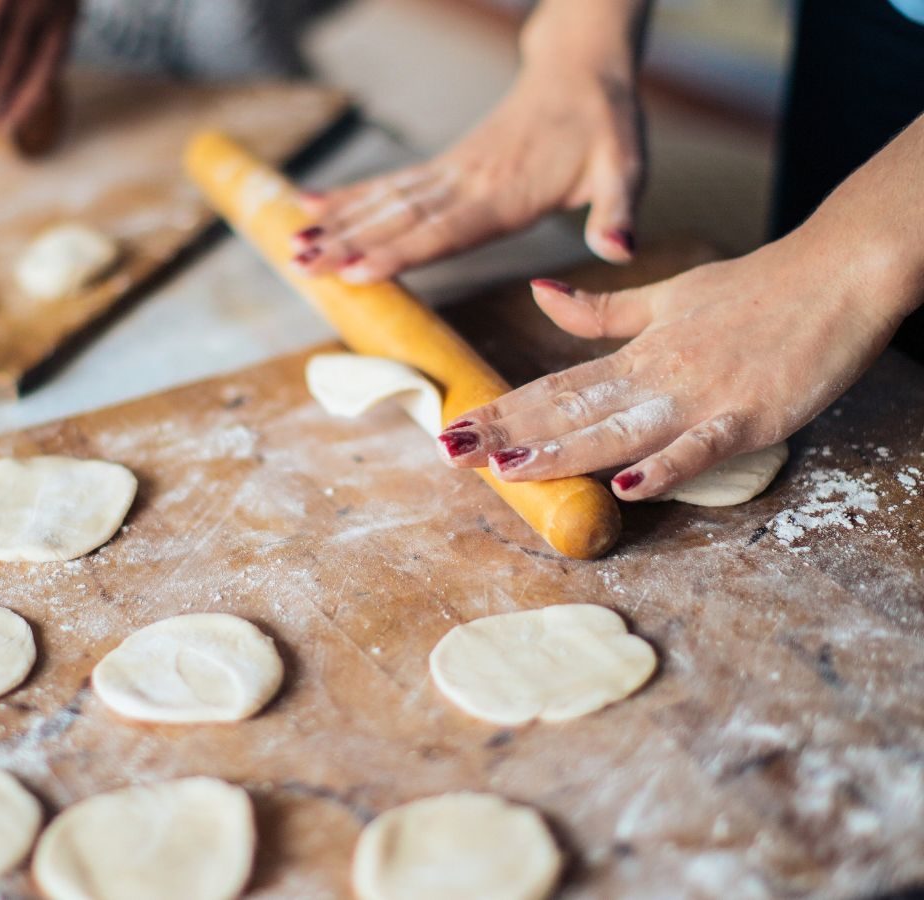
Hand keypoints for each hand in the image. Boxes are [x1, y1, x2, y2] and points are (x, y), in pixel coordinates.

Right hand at [288, 46, 643, 282]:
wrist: (582, 74)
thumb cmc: (605, 130)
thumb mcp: (626, 169)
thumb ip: (618, 212)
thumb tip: (619, 249)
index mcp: (508, 193)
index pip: (445, 228)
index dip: (400, 251)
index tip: (357, 270)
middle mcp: (469, 182)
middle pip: (399, 217)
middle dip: (348, 242)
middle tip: (302, 263)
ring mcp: (451, 173)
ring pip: (385, 201)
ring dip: (337, 224)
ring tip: (293, 246)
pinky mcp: (444, 168)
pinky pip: (389, 185)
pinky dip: (348, 197)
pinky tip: (310, 205)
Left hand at [435, 232, 908, 500]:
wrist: (840, 269)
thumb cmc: (756, 288)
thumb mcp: (668, 296)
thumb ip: (602, 311)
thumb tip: (538, 294)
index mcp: (637, 352)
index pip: (555, 384)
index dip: (503, 409)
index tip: (453, 427)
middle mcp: (657, 374)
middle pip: (572, 409)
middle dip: (510, 433)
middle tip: (452, 452)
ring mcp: (702, 396)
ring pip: (621, 428)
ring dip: (564, 450)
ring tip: (510, 469)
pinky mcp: (751, 414)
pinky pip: (702, 445)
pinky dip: (667, 466)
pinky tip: (627, 486)